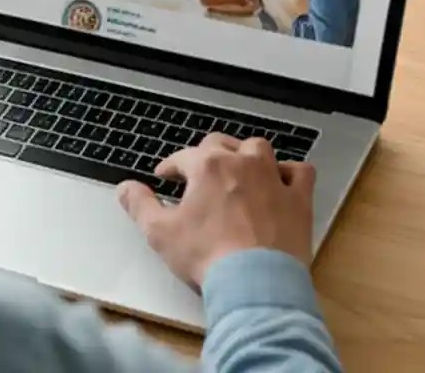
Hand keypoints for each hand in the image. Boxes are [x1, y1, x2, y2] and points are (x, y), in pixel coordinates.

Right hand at [117, 133, 315, 288]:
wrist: (254, 280)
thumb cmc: (206, 255)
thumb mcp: (160, 233)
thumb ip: (140, 205)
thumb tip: (124, 187)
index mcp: (207, 166)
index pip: (183, 156)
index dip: (171, 165)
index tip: (165, 176)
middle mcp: (242, 162)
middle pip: (221, 144)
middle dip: (206, 153)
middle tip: (198, 171)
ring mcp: (274, 178)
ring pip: (259, 149)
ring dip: (246, 154)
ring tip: (238, 168)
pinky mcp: (298, 198)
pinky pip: (300, 172)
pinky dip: (290, 172)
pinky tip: (281, 180)